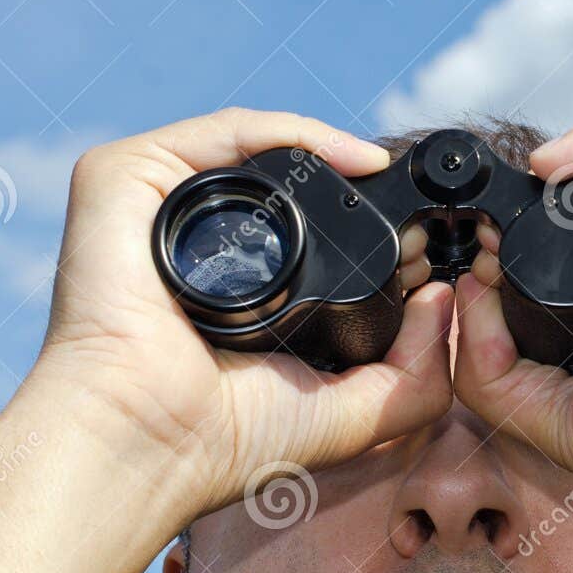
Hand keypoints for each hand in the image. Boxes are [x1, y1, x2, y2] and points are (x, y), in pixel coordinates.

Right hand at [29, 109, 453, 523]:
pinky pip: (228, 132)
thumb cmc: (227, 440)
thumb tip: (444, 301)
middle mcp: (193, 238)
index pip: (309, 231)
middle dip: (369, 196)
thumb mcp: (350, 412)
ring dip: (343, 160)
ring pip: (264, 150)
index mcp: (234, 285)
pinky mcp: (127, 175)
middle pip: (290, 185)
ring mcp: (157, 201)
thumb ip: (416, 374)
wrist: (146, 441)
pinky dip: (296, 133)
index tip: (433, 254)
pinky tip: (355, 161)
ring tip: (400, 195)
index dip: (380, 235)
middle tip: (428, 225)